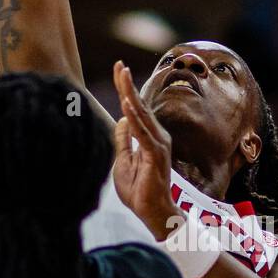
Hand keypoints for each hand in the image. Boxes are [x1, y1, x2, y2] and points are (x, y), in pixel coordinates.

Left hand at [111, 60, 182, 237]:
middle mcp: (156, 136)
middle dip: (128, 84)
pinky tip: (128, 105)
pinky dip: (135, 118)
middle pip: (139, 105)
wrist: (151, 212)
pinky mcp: (155, 155)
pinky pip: (143, 134)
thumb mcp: (123, 160)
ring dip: (131, 95)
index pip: (135, 108)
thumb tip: (122, 119)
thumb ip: (124, 139)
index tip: (119, 68)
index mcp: (147, 137)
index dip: (126, 89)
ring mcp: (157, 145)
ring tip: (123, 75)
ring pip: (142, 115)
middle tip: (119, 64)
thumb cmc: (139, 189)